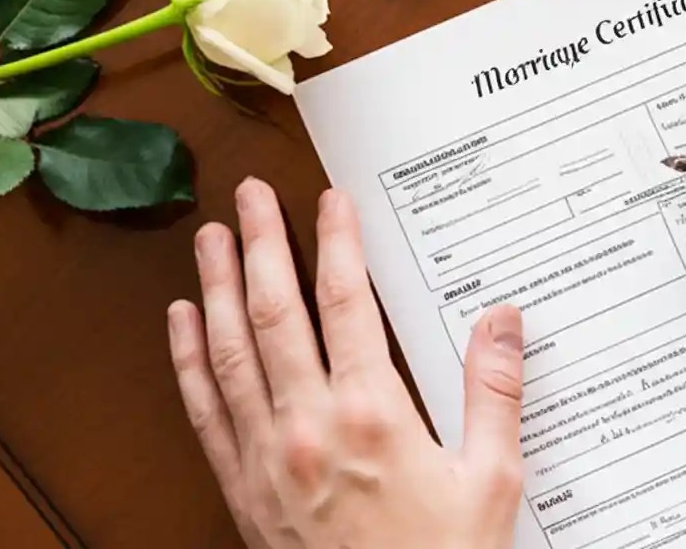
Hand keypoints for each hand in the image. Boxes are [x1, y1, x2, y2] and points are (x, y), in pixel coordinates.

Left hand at [166, 178, 522, 548]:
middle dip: (261, 244)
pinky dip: (188, 360)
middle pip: (275, 312)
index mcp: (371, 415)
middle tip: (249, 195)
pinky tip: (182, 323)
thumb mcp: (490, 481)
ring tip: (210, 238)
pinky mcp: (242, 488)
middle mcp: (306, 426)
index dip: (335, 243)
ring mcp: (266, 456)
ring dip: (217, 287)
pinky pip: (204, 410)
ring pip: (229, 351)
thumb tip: (503, 320)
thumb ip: (494, 394)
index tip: (330, 202)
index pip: (345, 303)